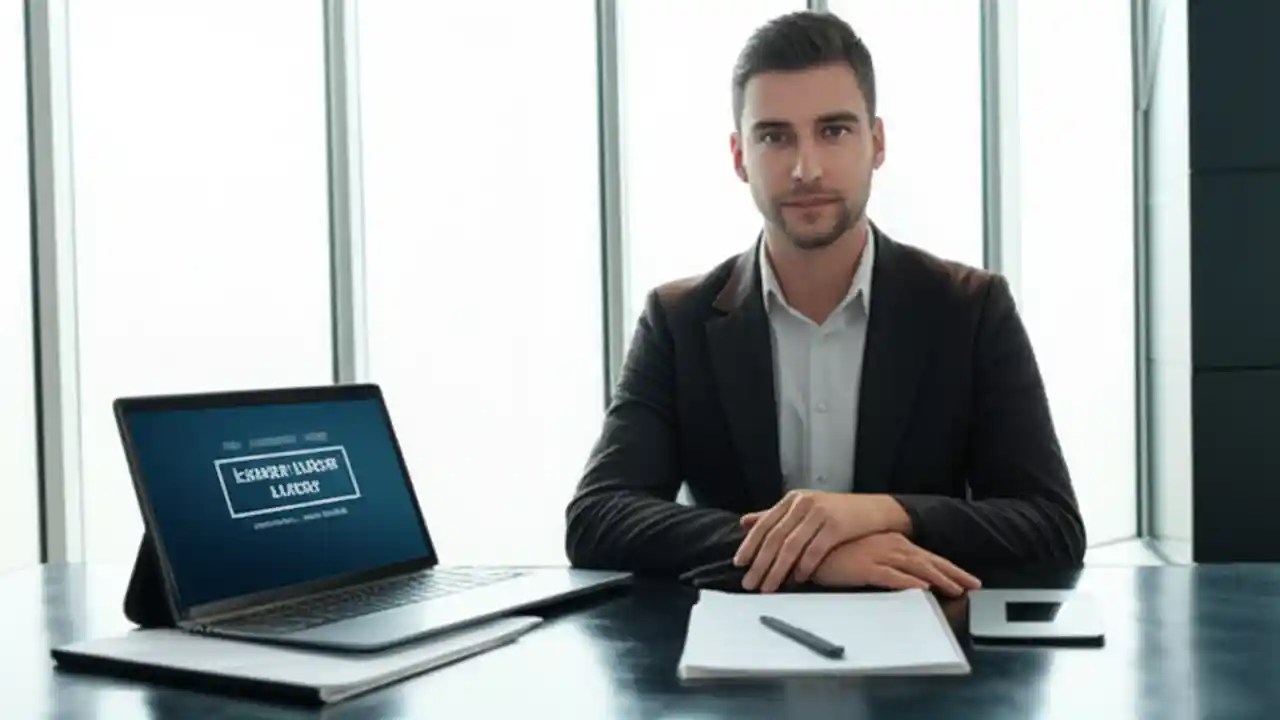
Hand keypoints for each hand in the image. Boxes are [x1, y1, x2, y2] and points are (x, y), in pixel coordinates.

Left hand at [734, 490, 911, 592]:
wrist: (876, 510)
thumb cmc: (838, 512)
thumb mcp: (804, 509)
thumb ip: (775, 516)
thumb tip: (744, 522)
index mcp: (792, 499)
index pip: (764, 524)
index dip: (750, 544)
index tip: (739, 564)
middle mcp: (803, 503)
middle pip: (775, 537)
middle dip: (760, 563)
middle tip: (749, 583)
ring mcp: (820, 513)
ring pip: (791, 546)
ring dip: (777, 570)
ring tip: (768, 587)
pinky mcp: (837, 526)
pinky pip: (814, 550)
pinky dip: (804, 567)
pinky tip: (797, 581)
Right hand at [808, 532, 981, 597]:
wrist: (808, 546)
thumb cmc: (835, 550)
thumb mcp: (865, 552)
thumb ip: (885, 559)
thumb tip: (905, 574)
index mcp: (891, 541)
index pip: (926, 555)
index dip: (947, 568)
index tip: (964, 578)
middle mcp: (890, 546)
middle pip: (928, 561)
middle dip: (953, 573)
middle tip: (972, 584)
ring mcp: (879, 555)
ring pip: (916, 568)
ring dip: (939, 579)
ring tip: (956, 589)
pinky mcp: (866, 567)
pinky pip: (893, 576)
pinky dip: (910, 582)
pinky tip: (923, 588)